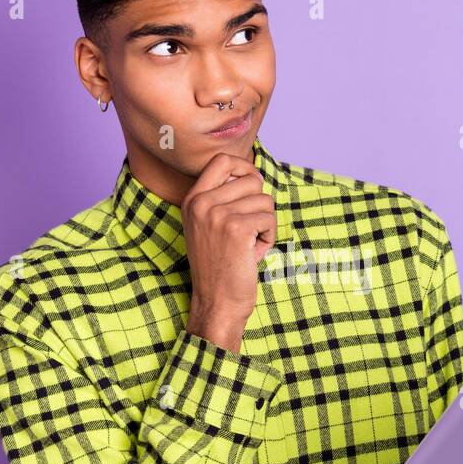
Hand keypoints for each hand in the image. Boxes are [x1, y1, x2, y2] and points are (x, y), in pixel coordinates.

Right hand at [182, 151, 277, 351]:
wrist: (216, 303)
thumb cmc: (220, 266)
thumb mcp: (210, 226)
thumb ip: (223, 199)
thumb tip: (253, 174)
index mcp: (193, 199)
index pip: (222, 160)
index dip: (245, 168)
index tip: (252, 187)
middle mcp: (201, 203)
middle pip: (252, 179)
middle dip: (260, 204)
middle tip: (250, 229)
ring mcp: (217, 214)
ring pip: (264, 200)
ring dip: (265, 223)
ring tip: (250, 244)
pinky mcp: (236, 228)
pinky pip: (269, 218)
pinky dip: (269, 237)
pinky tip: (254, 253)